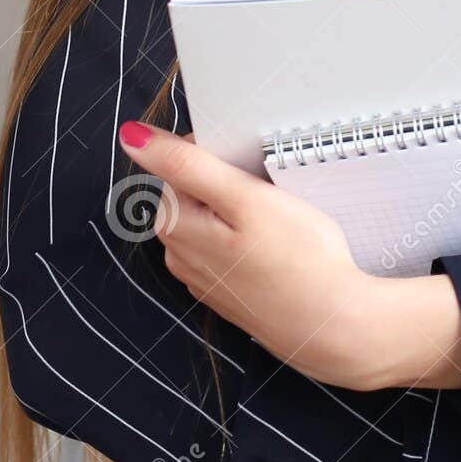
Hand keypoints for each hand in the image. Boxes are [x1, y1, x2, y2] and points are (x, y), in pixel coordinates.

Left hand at [116, 120, 424, 391]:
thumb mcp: (244, 198)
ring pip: (213, 219)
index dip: (221, 154)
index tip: (253, 168)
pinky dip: (248, 237)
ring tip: (276, 221)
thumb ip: (187, 165)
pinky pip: (228, 246)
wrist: (329, 324)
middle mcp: (178, 254)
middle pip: (195, 191)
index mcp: (174, 226)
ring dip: (240, 210)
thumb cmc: (297, 260)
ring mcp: (201, 275)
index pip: (181, 164)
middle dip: (230, 182)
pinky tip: (276, 246)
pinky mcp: (226, 289)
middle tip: (269, 193)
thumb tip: (132, 137)